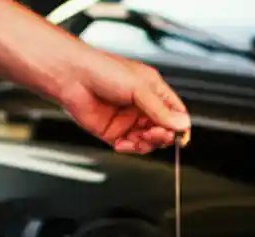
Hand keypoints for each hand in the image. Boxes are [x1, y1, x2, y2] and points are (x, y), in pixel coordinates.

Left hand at [57, 47, 190, 153]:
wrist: (72, 76)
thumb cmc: (102, 70)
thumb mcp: (139, 88)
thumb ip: (160, 110)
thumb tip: (182, 124)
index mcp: (152, 90)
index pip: (175, 112)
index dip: (180, 126)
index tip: (180, 136)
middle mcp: (142, 106)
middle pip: (163, 130)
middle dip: (163, 135)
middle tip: (157, 133)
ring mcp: (128, 120)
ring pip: (148, 141)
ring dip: (147, 143)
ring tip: (141, 138)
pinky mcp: (114, 132)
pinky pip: (129, 147)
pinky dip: (130, 148)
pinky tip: (124, 143)